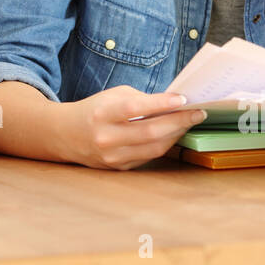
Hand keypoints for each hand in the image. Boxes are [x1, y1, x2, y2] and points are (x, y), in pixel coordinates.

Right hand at [63, 86, 207, 169]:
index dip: (161, 104)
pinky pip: (149, 156)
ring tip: (190, 122)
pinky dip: (164, 144)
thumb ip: (141, 99)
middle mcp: (106, 138)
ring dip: (176, 134)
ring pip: (154, 148)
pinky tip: (174, 133)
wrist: (66, 135)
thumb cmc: (94, 110)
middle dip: (178, 121)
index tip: (182, 99)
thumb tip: (173, 104)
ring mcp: (113, 157)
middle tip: (198, 112)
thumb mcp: (112, 96)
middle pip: (150, 132)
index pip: (135, 108)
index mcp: (102, 114)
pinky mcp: (119, 168)